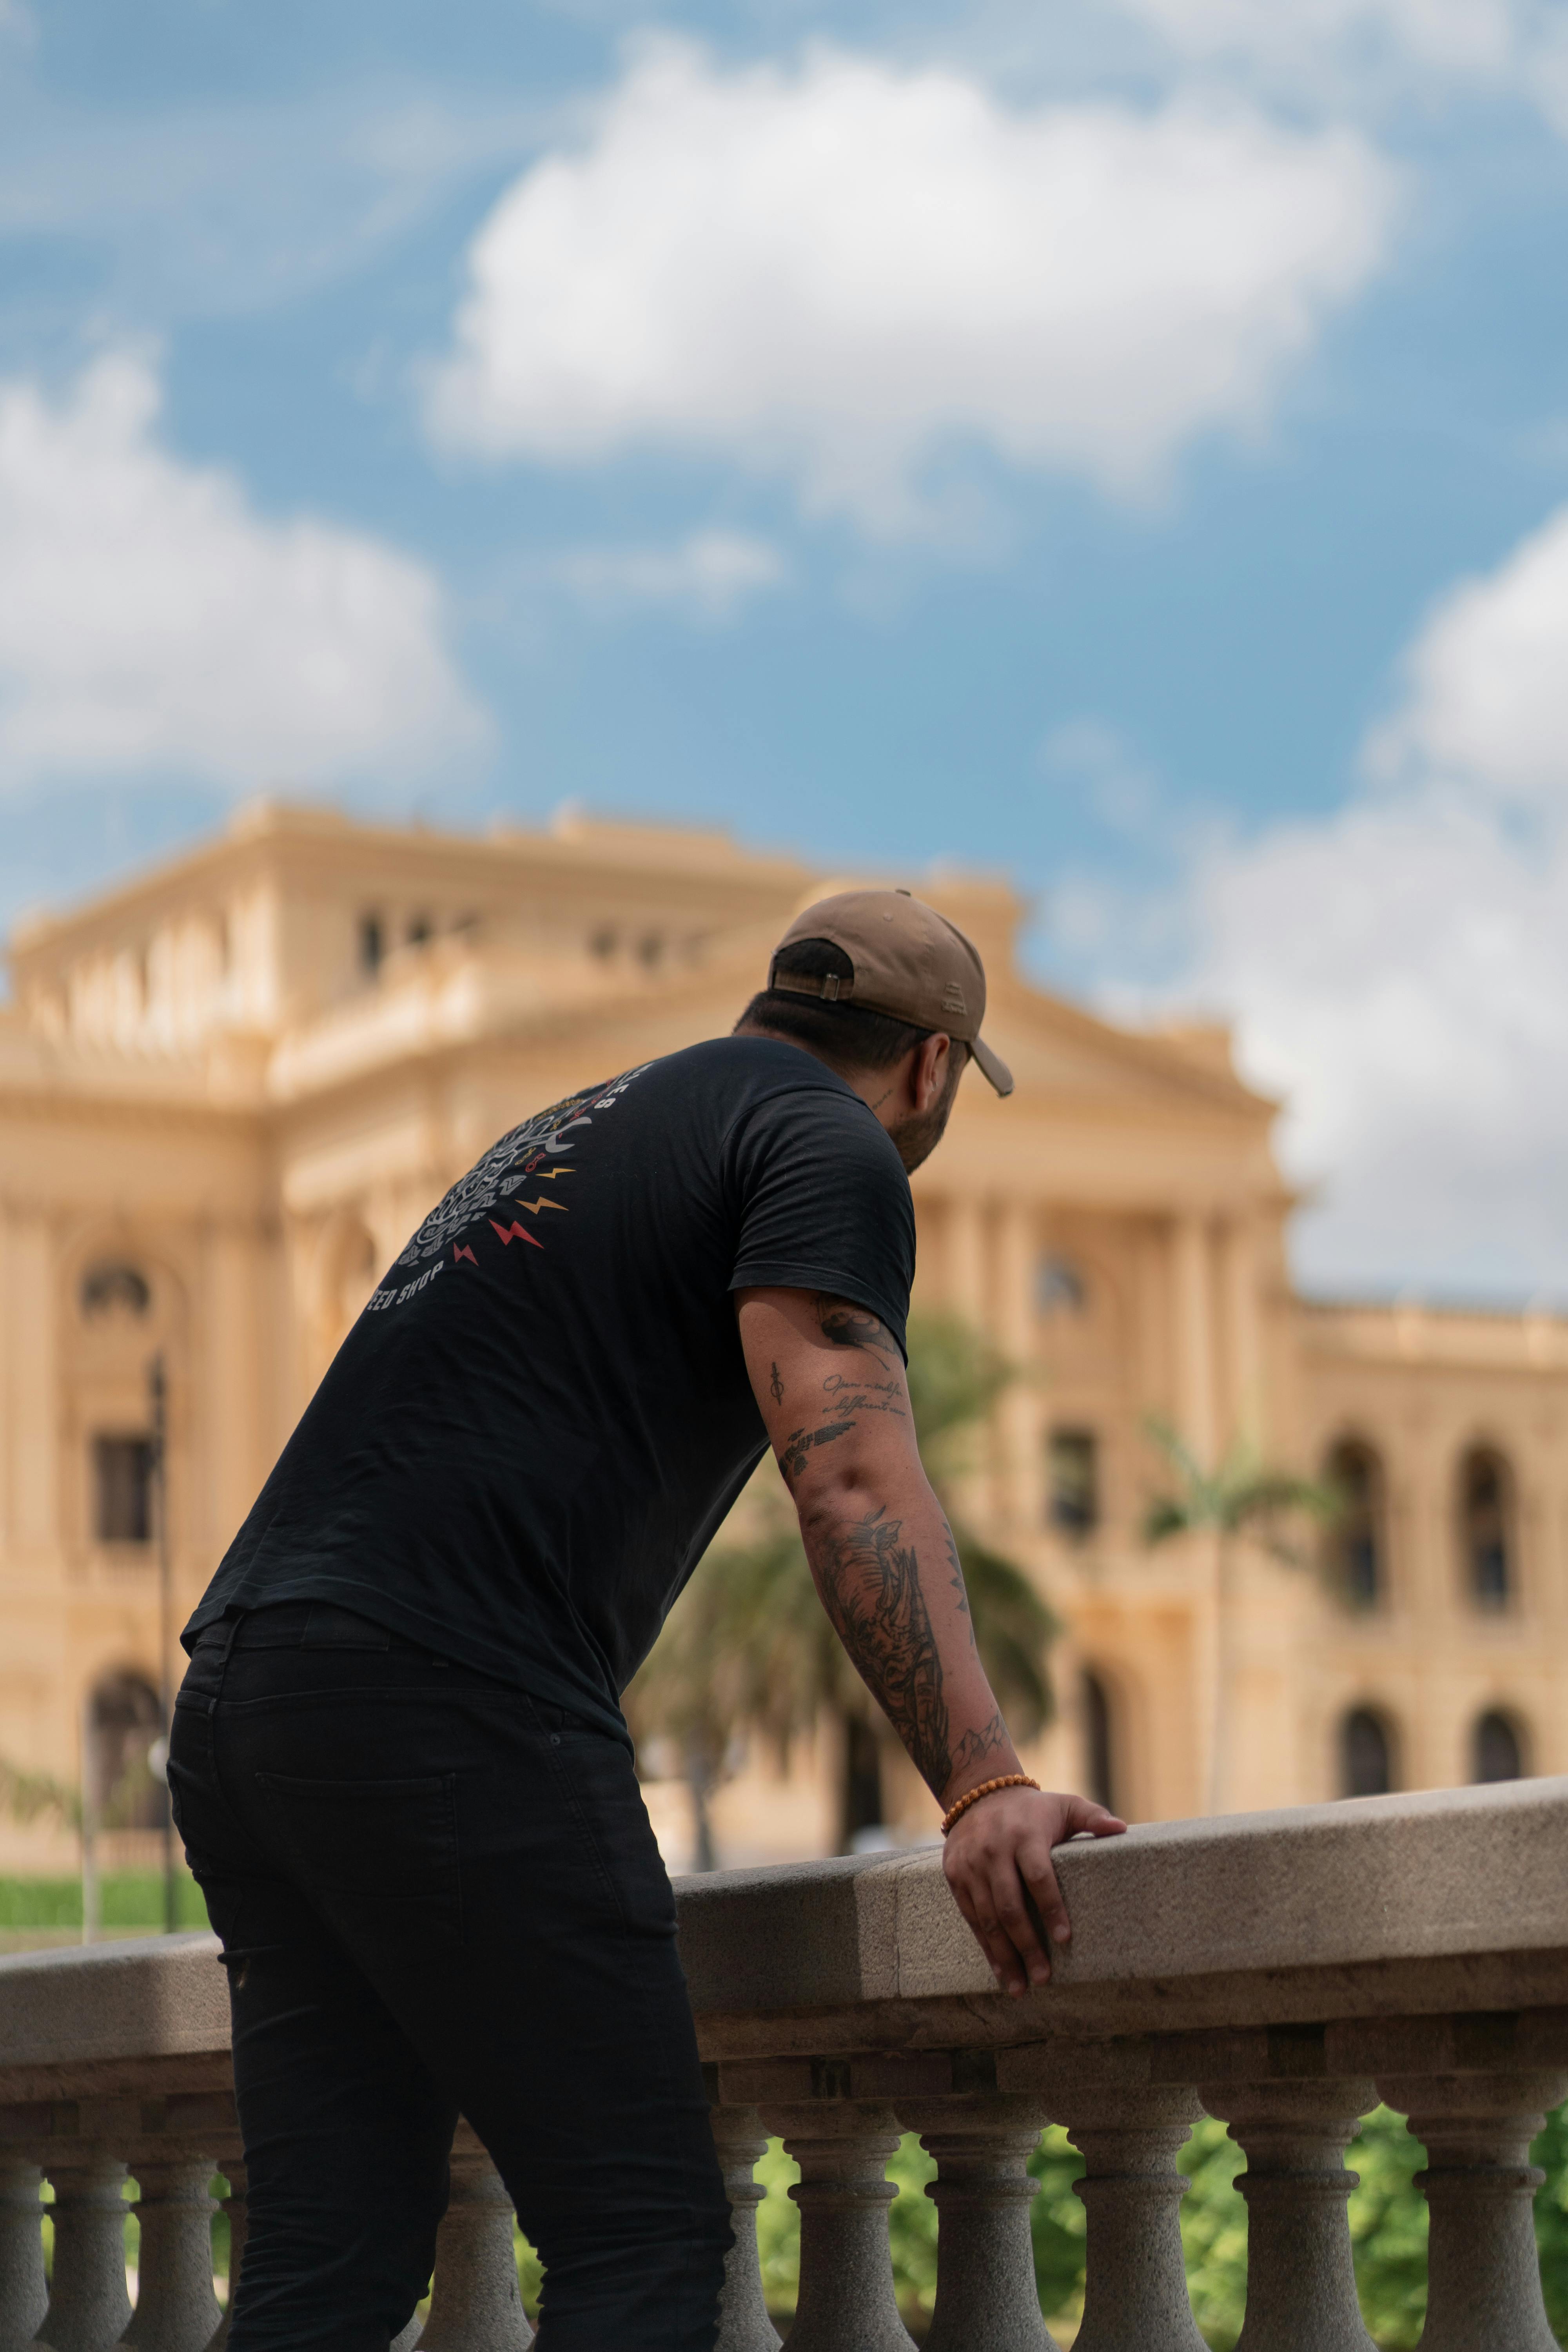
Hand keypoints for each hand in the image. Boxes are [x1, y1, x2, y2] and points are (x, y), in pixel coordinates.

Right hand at [942, 1787, 1125, 1996]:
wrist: (979, 1793)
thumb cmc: (1034, 1809)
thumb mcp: (1065, 1805)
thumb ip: (1093, 1817)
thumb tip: (1122, 1829)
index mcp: (1024, 1834)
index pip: (1038, 1876)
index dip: (1051, 1908)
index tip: (1065, 1939)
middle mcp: (993, 1849)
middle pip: (1010, 1905)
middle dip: (1027, 1945)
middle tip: (1044, 1978)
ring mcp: (970, 1864)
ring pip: (987, 1917)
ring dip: (1004, 1955)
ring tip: (1021, 1987)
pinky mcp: (954, 1875)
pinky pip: (970, 1916)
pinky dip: (985, 1946)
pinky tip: (1000, 1970)